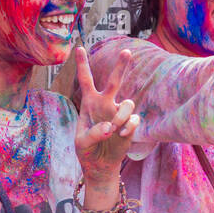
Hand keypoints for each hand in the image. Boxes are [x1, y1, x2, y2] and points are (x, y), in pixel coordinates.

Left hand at [73, 45, 139, 185]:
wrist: (101, 165)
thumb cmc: (87, 151)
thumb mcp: (82, 142)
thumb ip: (93, 133)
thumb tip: (109, 127)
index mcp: (89, 103)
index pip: (86, 80)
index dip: (83, 64)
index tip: (79, 48)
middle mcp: (106, 104)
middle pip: (115, 81)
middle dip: (121, 66)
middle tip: (127, 52)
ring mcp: (119, 113)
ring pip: (128, 103)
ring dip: (121, 117)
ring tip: (114, 130)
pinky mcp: (130, 124)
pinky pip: (134, 119)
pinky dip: (128, 127)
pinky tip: (121, 135)